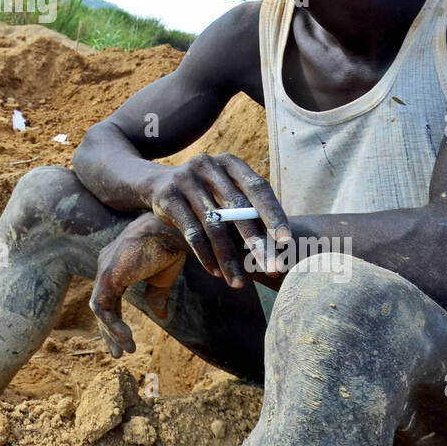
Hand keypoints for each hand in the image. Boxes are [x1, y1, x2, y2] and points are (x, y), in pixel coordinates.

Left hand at [90, 214, 186, 356]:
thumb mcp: (163, 277)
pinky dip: (112, 325)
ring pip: (100, 309)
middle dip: (110, 330)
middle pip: (103, 305)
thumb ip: (157, 296)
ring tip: (127, 349)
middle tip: (119, 353)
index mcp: (118, 266)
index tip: (128, 341)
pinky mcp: (107, 277)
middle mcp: (107, 266)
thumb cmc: (169, 247)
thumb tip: (160, 316)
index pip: (111, 298)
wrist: (171, 231)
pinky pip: (101, 307)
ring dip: (112, 332)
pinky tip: (127, 338)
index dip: (116, 321)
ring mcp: (104, 270)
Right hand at [143, 153, 290, 286]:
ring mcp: (185, 180)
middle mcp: (208, 166)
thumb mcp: (226, 190)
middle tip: (274, 269)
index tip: (287, 241)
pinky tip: (217, 273)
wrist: (159, 183)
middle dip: (257, 242)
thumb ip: (249, 207)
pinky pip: (191, 232)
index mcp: (230, 163)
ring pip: (213, 226)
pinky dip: (205, 255)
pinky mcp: (167, 197)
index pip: (258, 188)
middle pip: (238, 209)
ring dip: (229, 258)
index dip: (273, 214)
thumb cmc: (208, 192)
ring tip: (240, 282)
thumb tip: (283, 244)